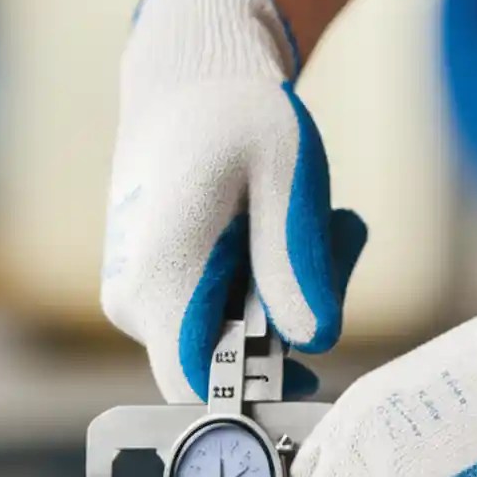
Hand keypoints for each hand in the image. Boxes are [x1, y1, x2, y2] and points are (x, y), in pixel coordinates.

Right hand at [100, 0, 366, 403]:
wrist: (187, 79)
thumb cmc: (235, 114)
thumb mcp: (286, 176)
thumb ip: (296, 262)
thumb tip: (314, 340)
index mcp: (159, 279)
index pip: (198, 389)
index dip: (258, 397)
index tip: (312, 368)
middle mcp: (137, 302)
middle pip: (231, 363)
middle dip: (298, 316)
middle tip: (339, 235)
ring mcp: (146, 297)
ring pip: (236, 337)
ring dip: (291, 291)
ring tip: (320, 216)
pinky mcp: (164, 287)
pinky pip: (227, 311)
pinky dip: (270, 279)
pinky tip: (286, 223)